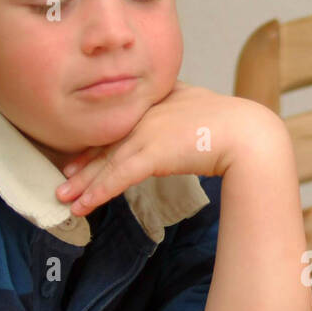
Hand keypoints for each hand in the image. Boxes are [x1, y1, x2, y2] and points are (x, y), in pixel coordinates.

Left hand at [55, 83, 283, 214]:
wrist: (247, 134)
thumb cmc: (233, 124)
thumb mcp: (199, 104)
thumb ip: (182, 106)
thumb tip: (180, 117)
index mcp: (153, 104)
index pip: (118, 127)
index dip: (96, 145)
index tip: (79, 159)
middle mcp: (144, 116)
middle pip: (105, 144)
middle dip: (82, 165)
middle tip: (63, 181)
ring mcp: (146, 134)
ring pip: (105, 162)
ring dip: (82, 183)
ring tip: (64, 199)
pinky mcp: (152, 154)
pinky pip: (117, 177)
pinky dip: (98, 192)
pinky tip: (83, 206)